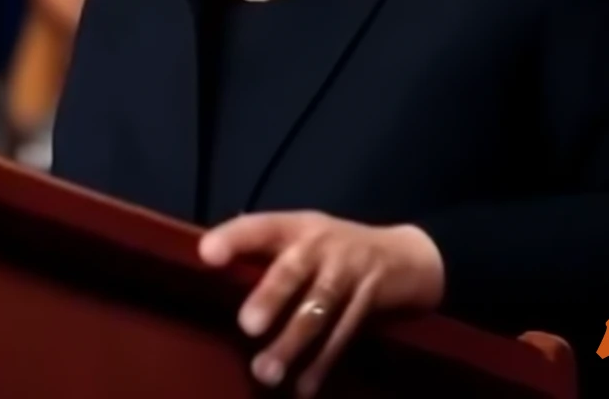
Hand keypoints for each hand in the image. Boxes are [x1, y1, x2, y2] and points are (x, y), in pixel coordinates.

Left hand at [199, 211, 443, 395]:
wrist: (403, 256)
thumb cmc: (333, 249)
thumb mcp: (303, 237)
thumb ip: (263, 251)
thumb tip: (205, 263)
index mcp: (296, 226)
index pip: (259, 226)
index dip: (234, 237)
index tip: (206, 254)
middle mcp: (320, 245)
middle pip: (293, 269)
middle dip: (271, 295)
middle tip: (247, 325)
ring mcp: (347, 272)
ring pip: (318, 308)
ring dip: (292, 342)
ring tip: (265, 372)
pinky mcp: (368, 301)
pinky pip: (343, 334)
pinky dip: (323, 363)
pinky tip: (303, 387)